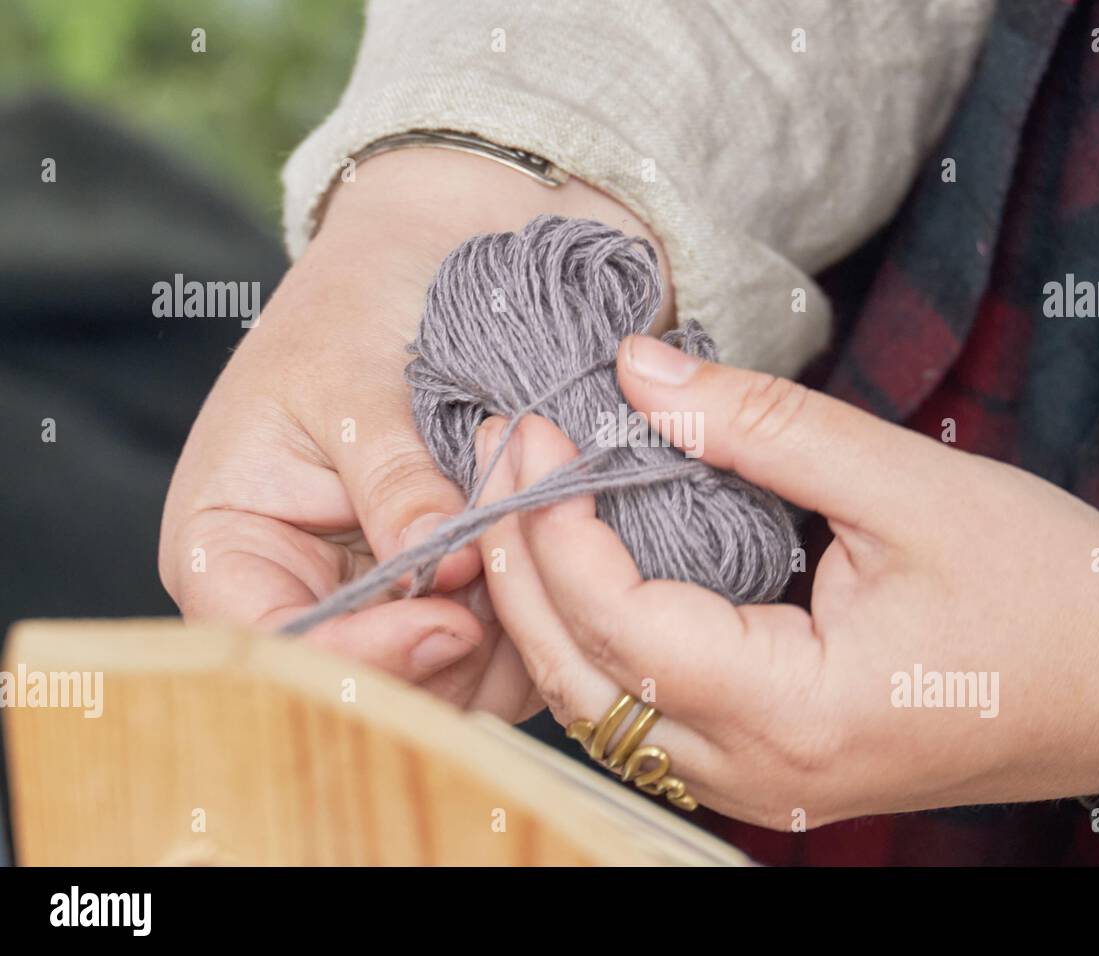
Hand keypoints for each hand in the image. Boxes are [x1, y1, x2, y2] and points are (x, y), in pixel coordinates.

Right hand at [159, 149, 670, 720]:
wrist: (428, 266)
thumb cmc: (356, 308)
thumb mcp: (355, 386)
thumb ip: (395, 486)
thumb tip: (441, 573)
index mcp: (226, 552)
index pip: (278, 650)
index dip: (361, 658)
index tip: (449, 625)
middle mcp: (299, 596)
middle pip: (367, 682)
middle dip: (449, 650)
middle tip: (518, 586)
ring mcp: (379, 605)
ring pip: (442, 678)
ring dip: (503, 634)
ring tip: (543, 552)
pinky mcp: (448, 599)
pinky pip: (494, 649)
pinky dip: (532, 616)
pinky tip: (559, 557)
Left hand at [471, 334, 1098, 827]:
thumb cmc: (1049, 587)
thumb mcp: (906, 485)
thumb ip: (762, 427)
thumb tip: (638, 368)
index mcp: (798, 712)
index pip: (620, 625)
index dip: (557, 527)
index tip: (535, 431)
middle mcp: (763, 773)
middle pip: (585, 682)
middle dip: (525, 566)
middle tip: (507, 452)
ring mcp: (765, 786)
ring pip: (604, 712)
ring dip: (550, 608)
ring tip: (529, 500)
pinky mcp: (775, 770)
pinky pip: (649, 720)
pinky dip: (600, 644)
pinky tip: (587, 569)